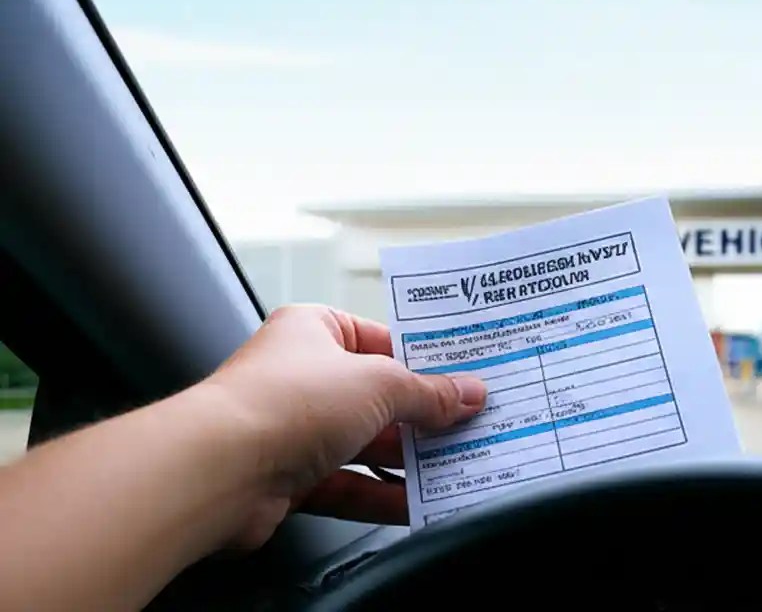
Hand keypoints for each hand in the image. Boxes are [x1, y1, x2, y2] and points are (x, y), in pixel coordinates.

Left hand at [199, 305, 485, 547]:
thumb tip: (467, 393)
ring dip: (409, 458)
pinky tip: (418, 502)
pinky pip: (349, 485)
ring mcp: (296, 429)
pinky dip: (382, 496)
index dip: (428, 360)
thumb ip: (428, 393)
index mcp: (315, 330)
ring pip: (366, 444)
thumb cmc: (282, 403)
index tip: (468, 377)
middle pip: (379, 395)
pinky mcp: (291, 478)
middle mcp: (302, 375)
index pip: (384, 340)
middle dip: (425, 415)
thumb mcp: (378, 384)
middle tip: (473, 424)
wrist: (217, 470)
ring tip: (457, 466)